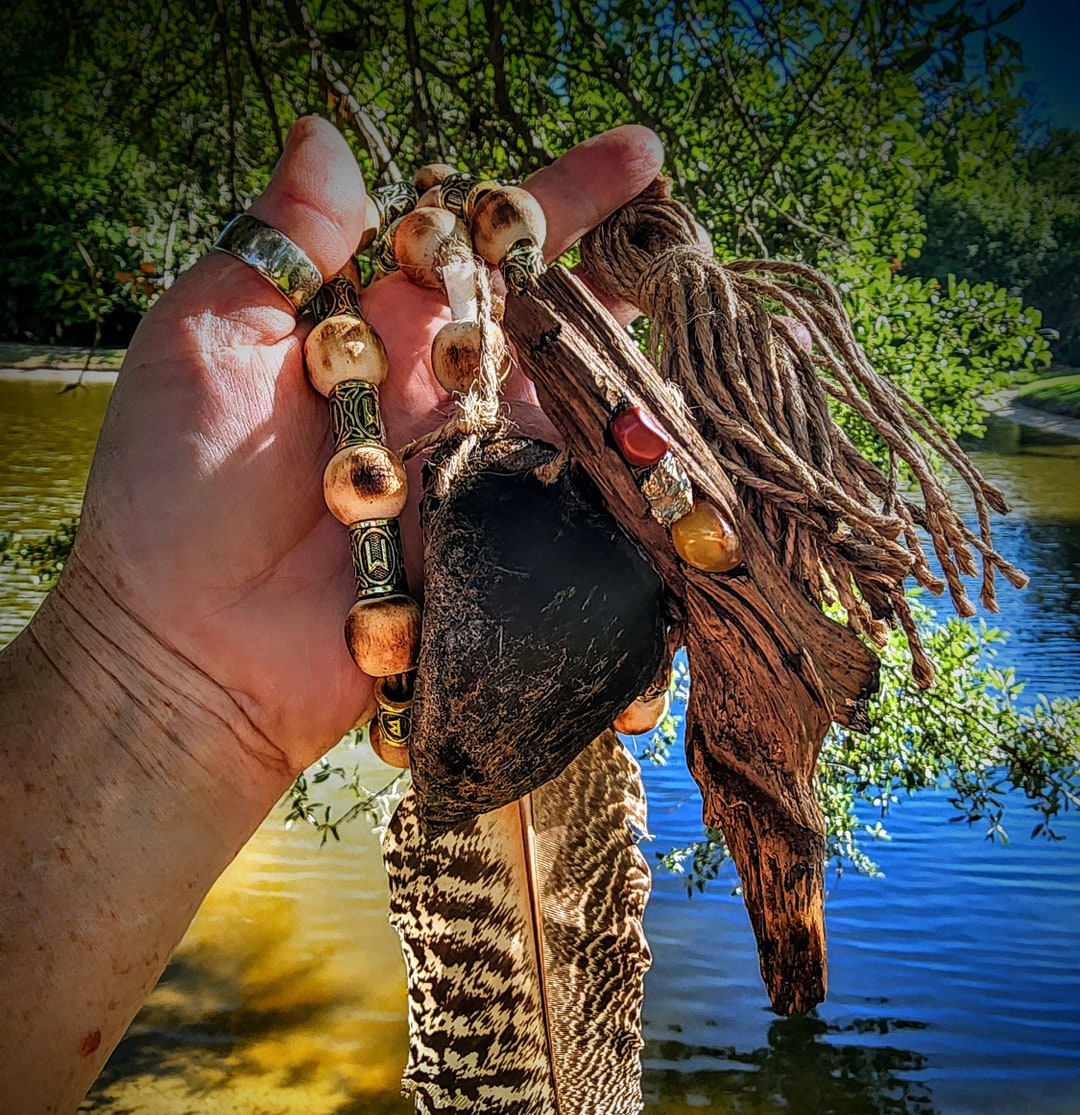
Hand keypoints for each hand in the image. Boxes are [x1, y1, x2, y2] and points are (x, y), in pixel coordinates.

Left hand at [65, 116, 664, 781]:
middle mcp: (437, 400)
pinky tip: (685, 463)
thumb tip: (326, 136)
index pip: (482, 246)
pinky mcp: (496, 561)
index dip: (561, 199)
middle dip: (624, 284)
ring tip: (707, 354)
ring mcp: (476, 483)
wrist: (188, 652)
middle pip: (550, 326)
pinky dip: (630, 494)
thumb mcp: (207, 343)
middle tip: (690, 252)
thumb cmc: (174, 496)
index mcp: (374, 332)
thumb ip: (280, 247)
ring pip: (580, 419)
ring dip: (638, 385)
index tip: (641, 155)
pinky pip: (578, 520)